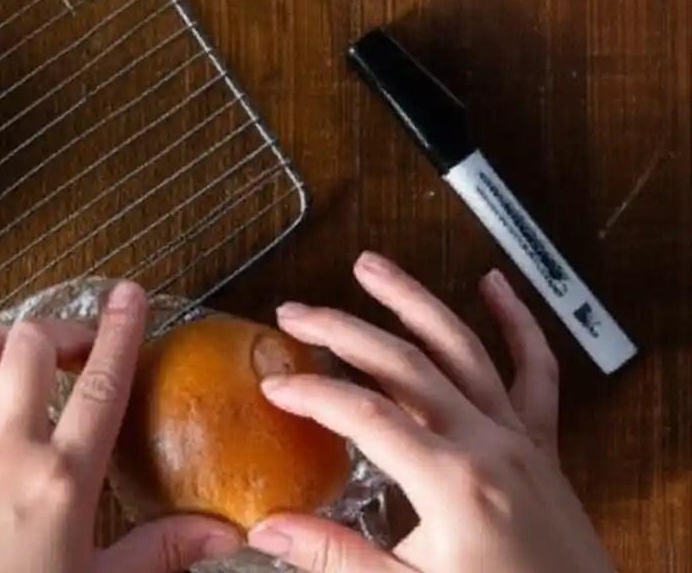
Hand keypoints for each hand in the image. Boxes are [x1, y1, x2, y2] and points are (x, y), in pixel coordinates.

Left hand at [0, 282, 241, 572]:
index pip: (102, 383)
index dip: (121, 329)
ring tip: (16, 354)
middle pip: (28, 344)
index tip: (130, 295)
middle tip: (79, 347)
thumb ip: (163, 549)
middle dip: (59, 329)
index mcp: (63, 480)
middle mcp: (6, 451)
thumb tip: (226, 534)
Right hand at [249, 252, 614, 572]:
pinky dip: (518, 323)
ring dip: (413, 301)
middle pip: (404, 364)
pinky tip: (495, 286)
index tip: (273, 385)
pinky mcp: (542, 445)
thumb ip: (336, 558)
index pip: (364, 415)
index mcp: (452, 481)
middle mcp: (487, 444)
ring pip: (462, 348)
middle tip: (295, 312)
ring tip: (372, 268)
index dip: (312, 394)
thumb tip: (269, 529)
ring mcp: (519, 438)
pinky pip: (535, 371)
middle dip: (342, 330)